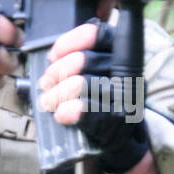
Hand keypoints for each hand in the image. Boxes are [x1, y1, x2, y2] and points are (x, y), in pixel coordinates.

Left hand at [37, 18, 148, 173]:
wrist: (119, 139)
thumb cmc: (99, 102)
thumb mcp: (92, 74)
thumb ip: (76, 59)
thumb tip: (53, 56)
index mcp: (121, 53)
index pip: (98, 34)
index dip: (71, 41)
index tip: (54, 55)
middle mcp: (127, 71)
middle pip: (84, 59)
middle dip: (57, 72)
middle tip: (46, 83)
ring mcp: (125, 96)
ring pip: (82, 83)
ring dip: (57, 94)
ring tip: (48, 101)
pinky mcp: (118, 120)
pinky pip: (87, 109)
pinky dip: (68, 111)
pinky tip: (61, 114)